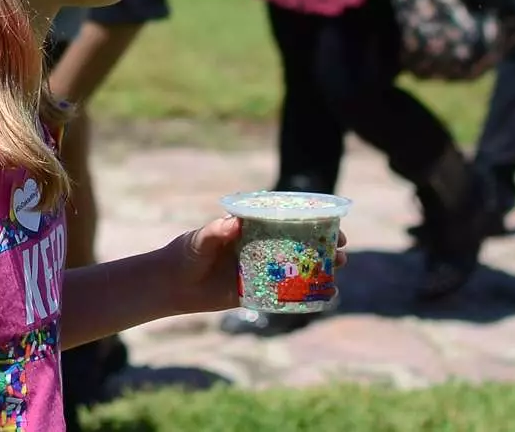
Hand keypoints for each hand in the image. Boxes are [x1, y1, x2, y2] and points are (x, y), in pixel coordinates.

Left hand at [163, 217, 348, 313]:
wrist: (173, 284)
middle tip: (341, 250)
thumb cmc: (186, 254)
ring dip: (318, 268)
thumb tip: (232, 222)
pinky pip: (284, 293)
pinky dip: (304, 294)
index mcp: (250, 229)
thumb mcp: (199, 240)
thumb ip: (214, 232)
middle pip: (297, 243)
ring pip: (296, 267)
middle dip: (322, 245)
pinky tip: (323, 296)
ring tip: (338, 270)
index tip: (330, 221)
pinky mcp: (255, 292)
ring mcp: (259, 270)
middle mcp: (259, 247)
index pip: (284, 219)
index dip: (309, 219)